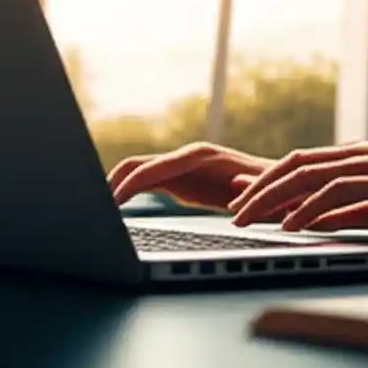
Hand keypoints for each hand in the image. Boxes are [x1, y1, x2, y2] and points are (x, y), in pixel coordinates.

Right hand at [107, 143, 273, 209]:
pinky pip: (146, 182)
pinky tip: (113, 210)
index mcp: (202, 158)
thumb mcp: (266, 193)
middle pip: (137, 165)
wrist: (280, 188)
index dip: (129, 184)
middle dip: (111, 183)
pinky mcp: (181, 179)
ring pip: (137, 171)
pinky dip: (127, 192)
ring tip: (92, 211)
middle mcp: (188, 157)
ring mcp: (182, 167)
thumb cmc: (275, 191)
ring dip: (114, 187)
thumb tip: (236, 185)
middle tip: (86, 208)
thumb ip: (252, 189)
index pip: (155, 167)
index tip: (107, 202)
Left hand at [227, 142, 367, 235]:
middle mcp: (360, 154)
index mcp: (358, 158)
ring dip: (273, 197)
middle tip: (231, 211)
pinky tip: (290, 225)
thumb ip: (346, 211)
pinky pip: (336, 191)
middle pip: (294, 164)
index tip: (237, 196)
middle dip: (258, 188)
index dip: (265, 179)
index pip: (300, 163)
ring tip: (248, 219)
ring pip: (308, 174)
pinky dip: (308, 207)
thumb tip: (307, 223)